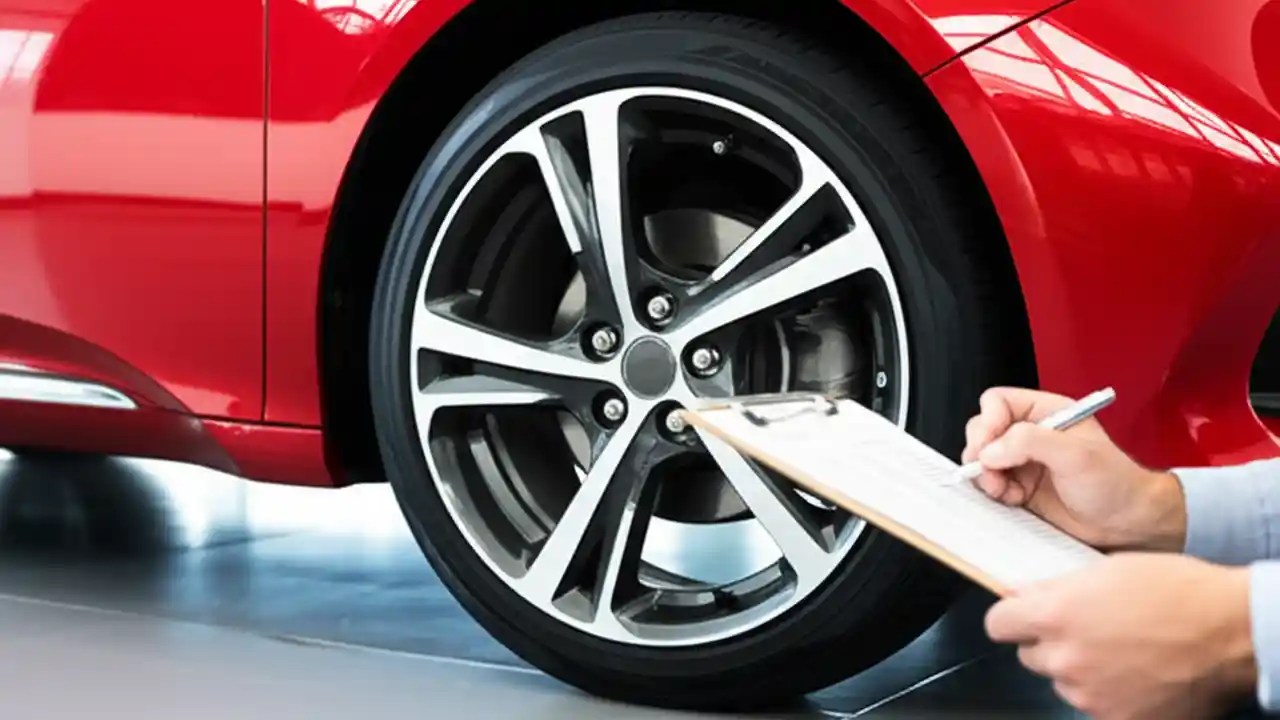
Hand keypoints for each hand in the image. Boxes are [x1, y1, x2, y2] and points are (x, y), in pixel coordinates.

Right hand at [962, 387, 1185, 550]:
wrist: (1126, 523)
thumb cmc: (1115, 484)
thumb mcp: (1076, 455)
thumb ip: (1030, 442)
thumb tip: (990, 449)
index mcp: (1047, 412)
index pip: (998, 402)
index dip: (988, 421)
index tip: (989, 445)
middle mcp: (1032, 433)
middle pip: (984, 429)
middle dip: (981, 451)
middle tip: (990, 470)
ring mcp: (1023, 461)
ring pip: (982, 458)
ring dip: (985, 475)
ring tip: (1003, 489)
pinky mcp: (1020, 486)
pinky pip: (990, 483)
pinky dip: (993, 492)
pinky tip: (1013, 499)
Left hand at [987, 554, 1256, 719]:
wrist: (1232, 632)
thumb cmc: (1179, 592)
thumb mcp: (1106, 569)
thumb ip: (1058, 588)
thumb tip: (1026, 595)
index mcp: (1056, 615)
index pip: (997, 624)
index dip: (1012, 617)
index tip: (1022, 615)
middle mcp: (1066, 658)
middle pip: (1031, 655)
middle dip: (1050, 642)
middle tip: (1086, 630)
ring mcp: (1090, 693)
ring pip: (1063, 681)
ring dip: (1081, 669)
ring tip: (1120, 650)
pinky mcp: (1117, 718)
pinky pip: (1095, 705)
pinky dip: (1109, 694)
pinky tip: (1135, 674)